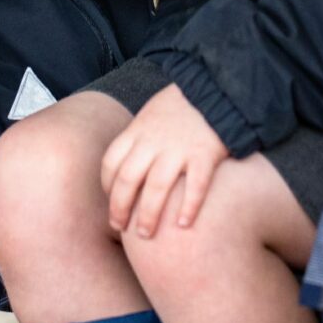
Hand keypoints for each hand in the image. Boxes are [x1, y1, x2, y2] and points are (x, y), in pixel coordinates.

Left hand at [99, 83, 229, 237]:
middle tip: (121, 229)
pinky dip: (188, 206)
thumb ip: (138, 139)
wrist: (215, 87)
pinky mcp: (204, 153)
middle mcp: (153, 141)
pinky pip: (195, 185)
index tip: (112, 204)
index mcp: (137, 130)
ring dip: (148, 215)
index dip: (107, 188)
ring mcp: (179, 148)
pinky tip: (184, 225)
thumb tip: (124, 169)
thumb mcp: (149, 115)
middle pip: (128, 180)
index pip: (110, 163)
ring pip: (157, 188)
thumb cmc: (180, 106)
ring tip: (146, 235)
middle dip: (120, 208)